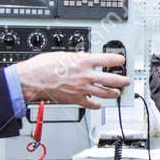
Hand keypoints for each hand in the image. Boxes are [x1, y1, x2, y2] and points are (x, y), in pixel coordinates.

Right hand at [12, 51, 129, 109]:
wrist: (33, 80)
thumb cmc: (43, 66)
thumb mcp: (62, 55)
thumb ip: (76, 57)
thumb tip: (83, 57)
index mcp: (83, 61)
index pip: (107, 59)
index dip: (118, 60)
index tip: (121, 60)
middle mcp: (86, 75)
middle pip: (111, 78)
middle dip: (122, 80)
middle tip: (127, 80)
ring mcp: (82, 88)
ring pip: (105, 93)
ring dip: (113, 93)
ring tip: (117, 93)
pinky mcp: (76, 99)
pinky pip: (91, 104)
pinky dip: (97, 105)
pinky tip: (98, 105)